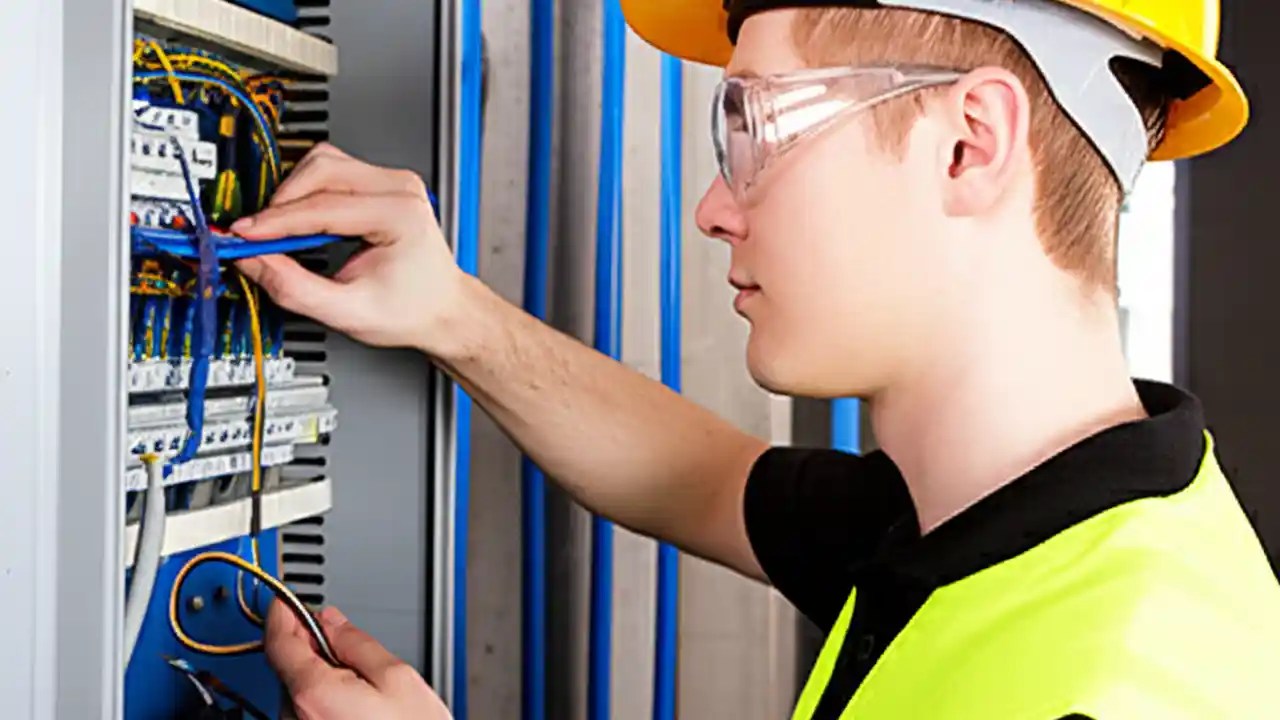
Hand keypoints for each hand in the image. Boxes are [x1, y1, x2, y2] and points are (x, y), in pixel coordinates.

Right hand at [231, 142, 465, 353]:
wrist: (443, 309)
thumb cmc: (413, 309)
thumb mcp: (348, 312)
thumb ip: (295, 288)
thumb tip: (252, 262)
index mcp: (400, 215)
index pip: (323, 207)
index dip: (275, 222)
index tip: (244, 235)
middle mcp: (400, 189)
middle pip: (321, 169)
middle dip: (282, 202)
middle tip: (259, 234)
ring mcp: (393, 181)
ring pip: (324, 163)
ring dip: (293, 193)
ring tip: (280, 230)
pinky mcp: (382, 183)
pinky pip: (333, 171)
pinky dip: (307, 192)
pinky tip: (301, 220)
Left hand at [265, 599, 451, 718]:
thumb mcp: (397, 678)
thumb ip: (357, 642)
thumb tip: (332, 620)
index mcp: (313, 693)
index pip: (279, 640)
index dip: (282, 612)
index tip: (285, 599)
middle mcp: (294, 718)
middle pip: (290, 666)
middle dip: (313, 649)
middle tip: (348, 647)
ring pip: (299, 693)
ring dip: (321, 679)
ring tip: (365, 693)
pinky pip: (305, 715)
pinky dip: (323, 704)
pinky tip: (357, 712)